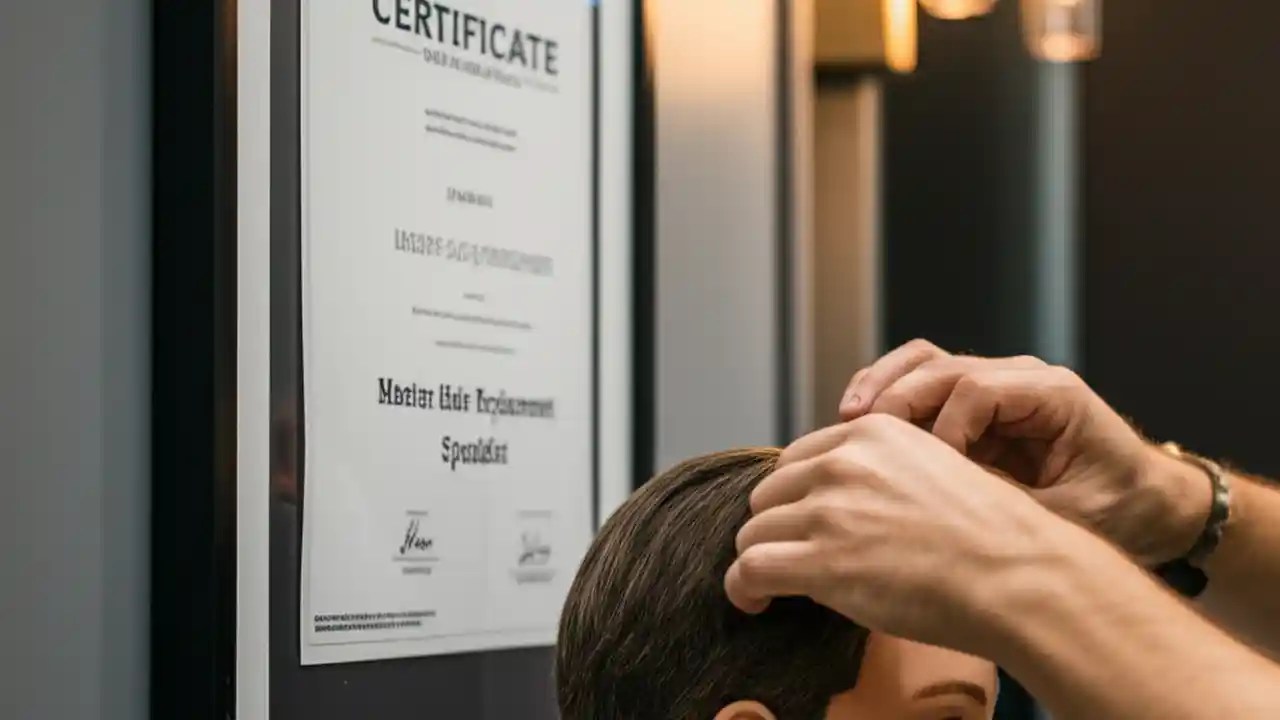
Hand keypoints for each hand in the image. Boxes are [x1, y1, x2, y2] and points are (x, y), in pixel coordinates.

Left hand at [724, 415, 1059, 653]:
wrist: (1020, 576)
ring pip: (754, 530)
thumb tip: (837, 502)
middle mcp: (844, 462)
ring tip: (769, 587)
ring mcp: (829, 509)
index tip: (803, 526)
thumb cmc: (992, 538)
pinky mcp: (819, 559)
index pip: (801, 459)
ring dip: (759, 558)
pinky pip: (749, 569)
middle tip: (790, 559)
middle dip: (777, 526)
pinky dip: (741, 588)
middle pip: (771, 492)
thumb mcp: (934, 470)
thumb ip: (881, 472)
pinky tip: (753, 603)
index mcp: (874, 432)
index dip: (796, 498)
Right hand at [837, 339, 1210, 565]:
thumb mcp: (1073, 518)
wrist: (1152, 505)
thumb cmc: (1124, 511)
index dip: (942, 428)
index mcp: (1054, 395)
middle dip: (894, 398)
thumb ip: (1008, 502)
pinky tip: (857, 423)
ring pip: (924, 364)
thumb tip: (938, 500)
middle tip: (856, 433)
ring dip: (882, 387)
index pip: (976, 388)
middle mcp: (1022, 378)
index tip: (929, 474)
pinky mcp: (977, 408)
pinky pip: (923, 388)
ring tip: (846, 418)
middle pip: (940, 365)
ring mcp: (997, 387)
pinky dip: (888, 399)